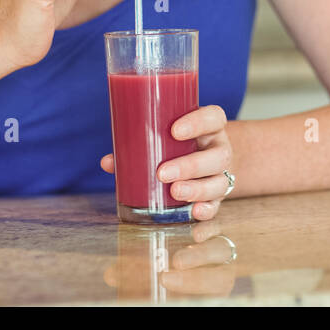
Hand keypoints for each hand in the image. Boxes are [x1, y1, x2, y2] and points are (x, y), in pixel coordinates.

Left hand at [101, 104, 232, 220]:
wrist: (206, 158)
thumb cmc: (179, 144)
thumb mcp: (166, 137)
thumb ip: (139, 145)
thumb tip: (108, 162)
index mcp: (210, 127)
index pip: (213, 118)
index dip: (197, 123)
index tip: (174, 130)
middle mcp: (220, 149)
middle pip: (217, 156)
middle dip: (190, 166)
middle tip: (163, 173)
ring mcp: (222, 173)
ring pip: (219, 182)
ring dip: (197, 189)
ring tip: (175, 192)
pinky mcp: (218, 195)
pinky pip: (218, 204)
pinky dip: (207, 209)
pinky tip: (195, 212)